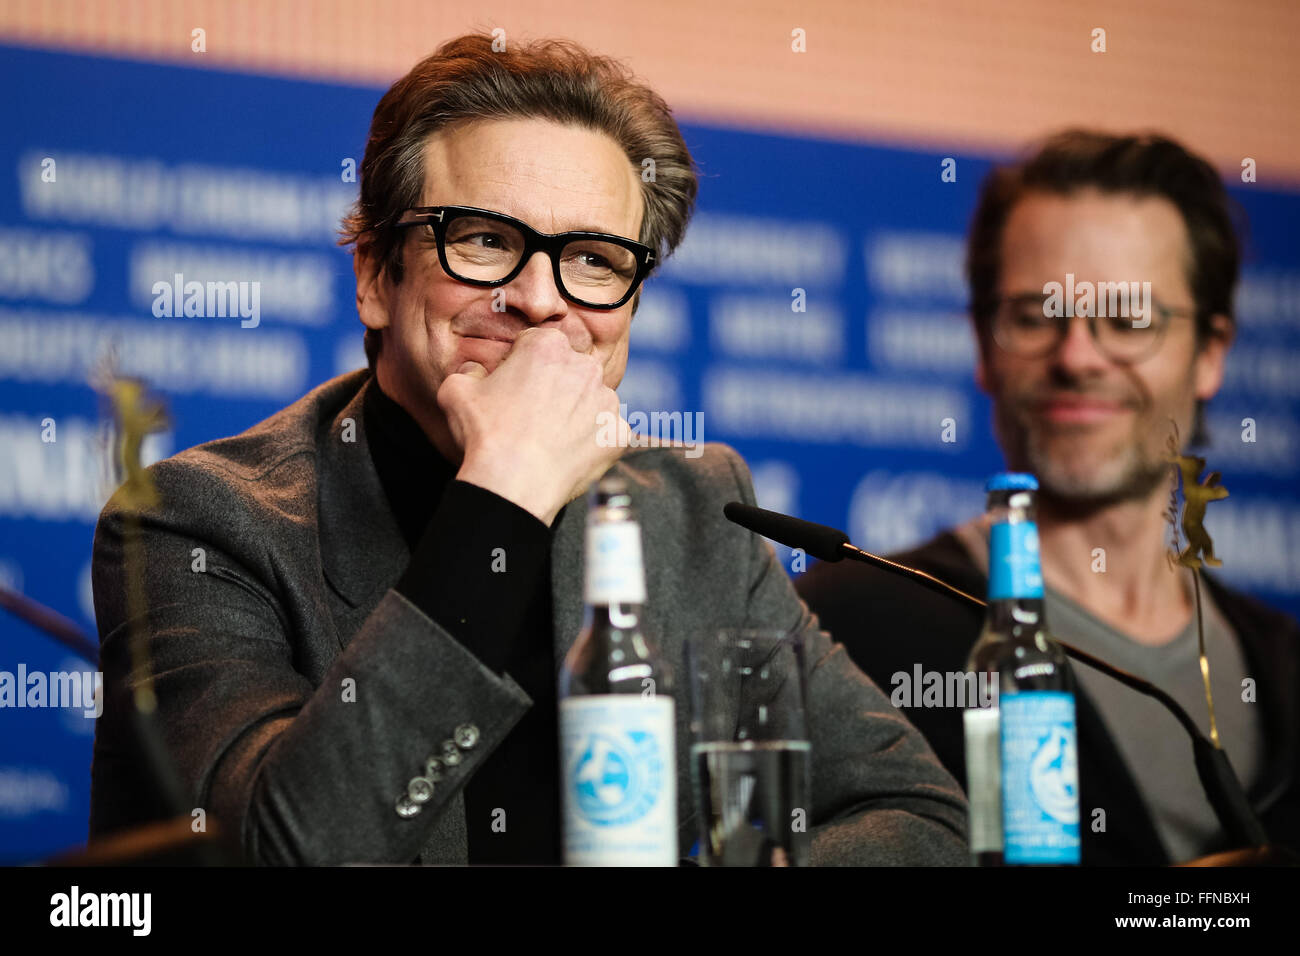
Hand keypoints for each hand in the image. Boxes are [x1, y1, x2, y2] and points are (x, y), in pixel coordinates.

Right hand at [437, 327, 630, 524]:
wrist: (513, 484)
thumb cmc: (485, 434)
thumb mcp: (456, 391)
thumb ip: (470, 371)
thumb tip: (475, 371)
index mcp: (548, 345)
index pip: (538, 345)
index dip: (522, 365)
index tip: (513, 388)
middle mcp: (585, 366)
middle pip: (569, 369)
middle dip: (554, 385)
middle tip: (531, 415)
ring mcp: (606, 401)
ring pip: (591, 399)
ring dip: (576, 412)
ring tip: (549, 438)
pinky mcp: (617, 433)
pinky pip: (605, 432)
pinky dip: (591, 441)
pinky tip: (568, 454)